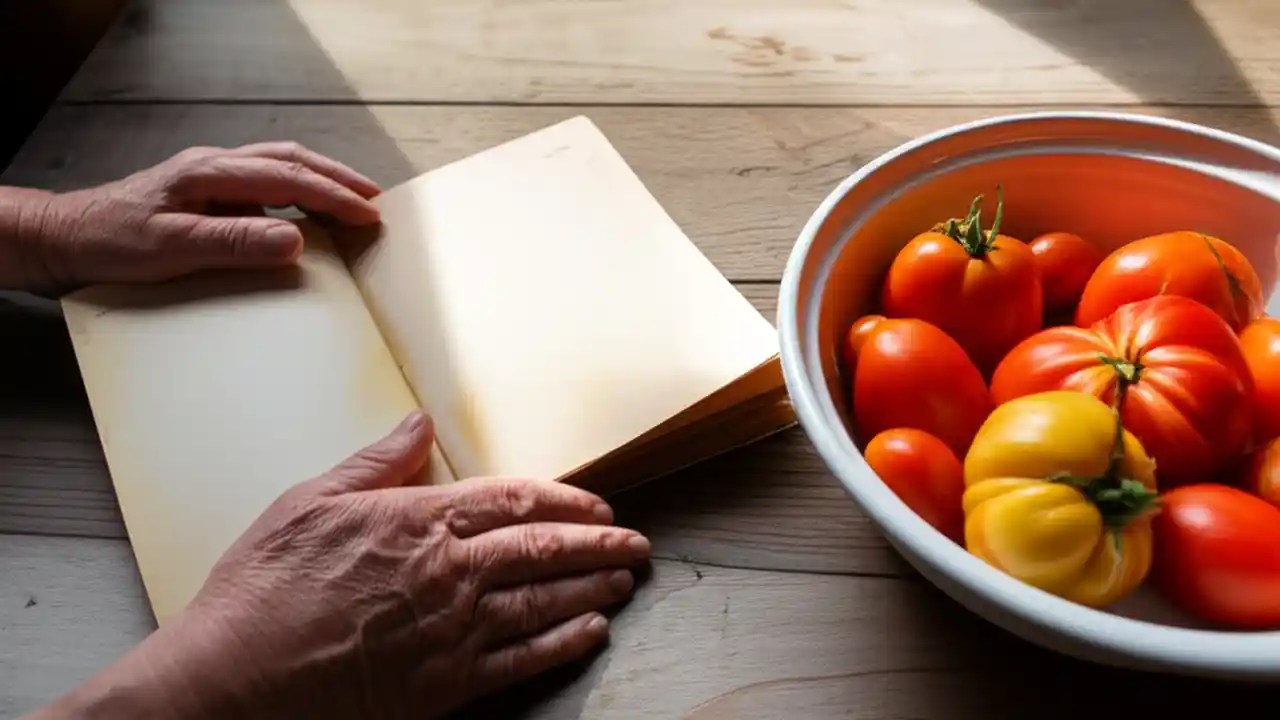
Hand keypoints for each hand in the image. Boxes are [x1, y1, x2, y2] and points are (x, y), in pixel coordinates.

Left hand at [1, 142, 381, 293]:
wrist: (66, 236)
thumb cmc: (111, 242)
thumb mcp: (170, 247)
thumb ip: (233, 241)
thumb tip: (293, 239)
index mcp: (210, 172)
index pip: (288, 179)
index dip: (333, 197)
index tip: (368, 216)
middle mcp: (214, 164)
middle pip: (292, 160)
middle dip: (339, 178)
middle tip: (375, 201)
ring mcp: (210, 175)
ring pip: (280, 164)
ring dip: (321, 179)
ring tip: (354, 199)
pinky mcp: (206, 191)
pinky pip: (265, 182)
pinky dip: (298, 190)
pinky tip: (306, 211)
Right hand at [33, 411, 647, 719]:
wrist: (234, 681)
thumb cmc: (263, 590)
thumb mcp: (309, 503)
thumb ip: (375, 463)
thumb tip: (419, 423)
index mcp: (417, 520)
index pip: (515, 498)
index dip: (567, 498)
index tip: (597, 502)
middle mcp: (448, 572)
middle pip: (545, 548)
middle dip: (598, 542)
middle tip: (634, 541)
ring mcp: (452, 631)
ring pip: (545, 601)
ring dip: (593, 587)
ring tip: (623, 579)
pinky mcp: (446, 684)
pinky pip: (523, 660)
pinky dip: (563, 644)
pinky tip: (590, 633)